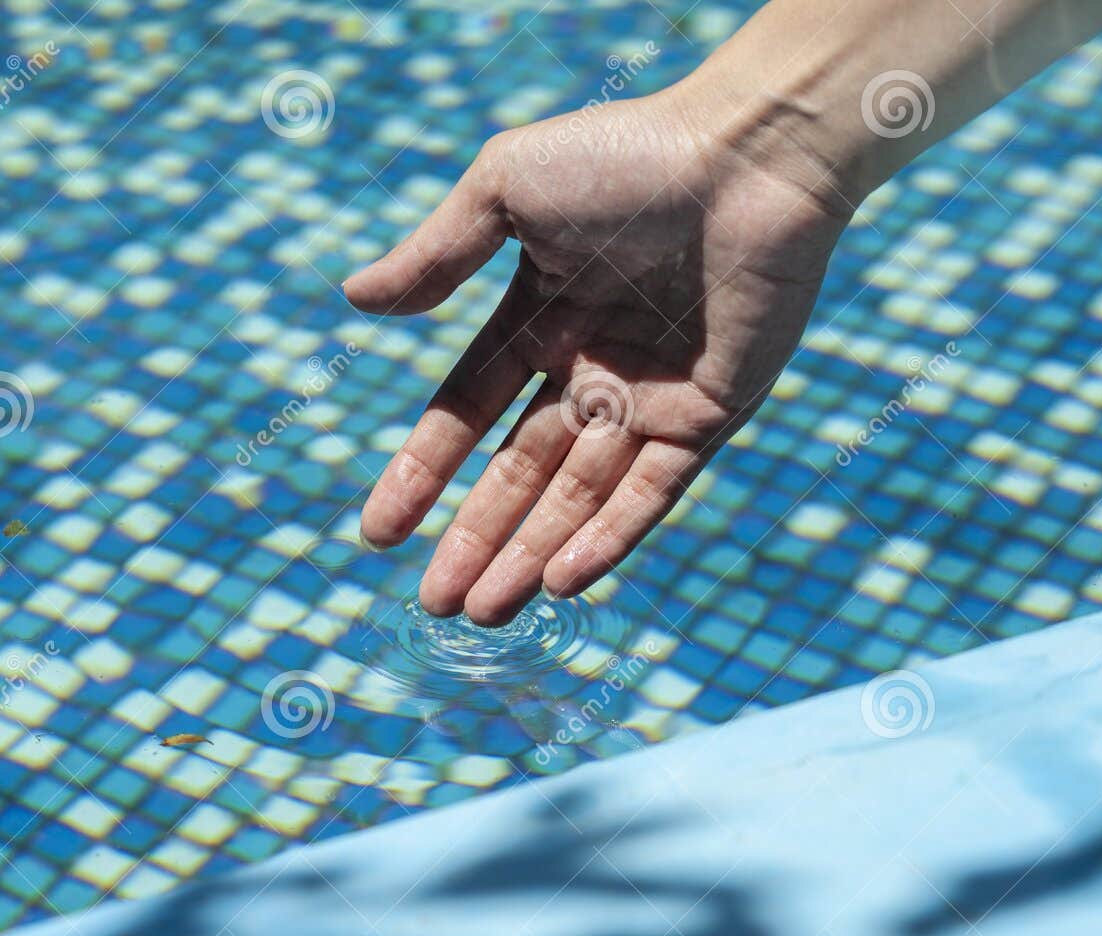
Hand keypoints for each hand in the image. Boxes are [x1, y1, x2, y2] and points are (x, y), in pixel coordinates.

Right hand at [345, 84, 852, 625]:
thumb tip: (352, 301)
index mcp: (539, 317)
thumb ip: (434, 254)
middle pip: (518, 474)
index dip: (421, 473)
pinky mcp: (710, 416)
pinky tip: (560, 582)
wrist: (748, 156)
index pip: (465, 413)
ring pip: (579, 497)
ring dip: (531, 555)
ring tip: (482, 612)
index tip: (379, 533)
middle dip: (476, 539)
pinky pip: (651, 492)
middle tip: (434, 603)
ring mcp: (651, 397)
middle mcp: (591, 367)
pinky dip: (608, 538)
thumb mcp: (504, 191)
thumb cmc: (626, 156)